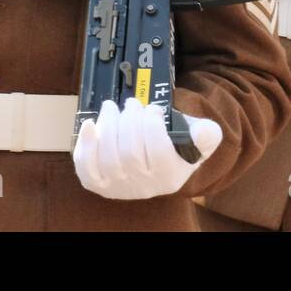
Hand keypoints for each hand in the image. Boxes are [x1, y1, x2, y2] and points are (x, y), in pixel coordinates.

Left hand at [73, 98, 220, 200]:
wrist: (155, 166)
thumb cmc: (175, 146)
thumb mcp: (197, 139)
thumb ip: (206, 134)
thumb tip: (205, 132)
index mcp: (170, 176)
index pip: (158, 150)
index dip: (152, 123)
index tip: (152, 108)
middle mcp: (144, 186)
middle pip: (130, 152)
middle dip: (129, 120)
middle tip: (131, 104)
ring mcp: (118, 187)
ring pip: (108, 156)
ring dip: (108, 125)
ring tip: (112, 108)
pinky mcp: (98, 184)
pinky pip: (87, 169)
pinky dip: (85, 146)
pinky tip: (89, 125)